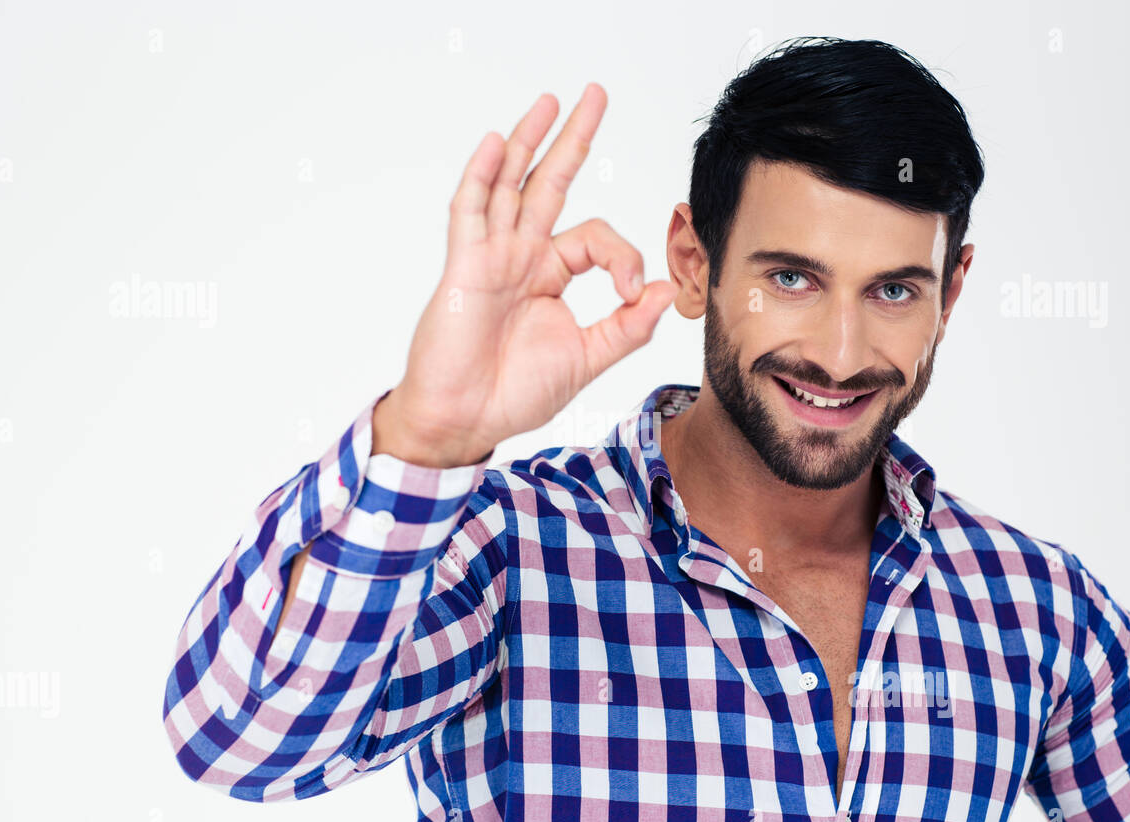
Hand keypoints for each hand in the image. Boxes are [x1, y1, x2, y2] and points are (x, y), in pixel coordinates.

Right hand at [376, 83, 676, 467]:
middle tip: (594, 94)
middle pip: (550, 183)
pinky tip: (494, 143)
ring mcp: (490, 257)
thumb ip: (627, 326)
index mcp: (550, 276)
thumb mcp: (587, 358)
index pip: (596, 238)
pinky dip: (481, 177)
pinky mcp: (464, 267)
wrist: (466, 419)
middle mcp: (521, 257)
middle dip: (572, 139)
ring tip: (551, 100)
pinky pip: (471, 212)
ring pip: (510, 185)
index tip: (632, 290)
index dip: (623, 255)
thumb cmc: (514, 393)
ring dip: (527, 141)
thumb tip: (665, 290)